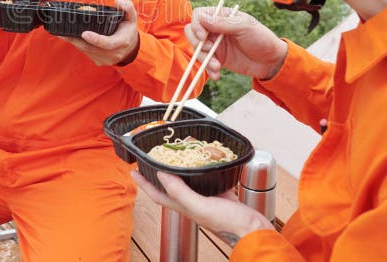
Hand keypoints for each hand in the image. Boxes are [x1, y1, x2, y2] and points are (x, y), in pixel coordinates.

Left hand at [58, 0, 138, 65]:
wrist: (130, 49)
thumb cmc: (128, 30)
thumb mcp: (131, 18)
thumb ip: (127, 8)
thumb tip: (119, 2)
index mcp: (121, 42)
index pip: (107, 43)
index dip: (96, 39)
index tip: (84, 33)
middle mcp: (113, 54)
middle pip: (91, 48)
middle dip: (75, 40)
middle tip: (62, 32)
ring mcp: (105, 59)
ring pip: (86, 50)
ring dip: (74, 42)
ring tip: (61, 34)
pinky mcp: (98, 61)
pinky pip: (85, 53)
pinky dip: (78, 45)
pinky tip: (69, 37)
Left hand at [131, 170, 273, 245]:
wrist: (254, 231)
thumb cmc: (229, 223)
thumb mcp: (201, 206)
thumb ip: (181, 192)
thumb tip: (161, 175)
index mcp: (184, 206)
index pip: (157, 194)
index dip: (143, 183)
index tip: (133, 171)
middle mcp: (192, 202)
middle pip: (170, 187)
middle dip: (159, 174)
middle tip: (152, 159)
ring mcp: (206, 199)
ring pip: (188, 182)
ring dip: (180, 170)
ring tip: (176, 155)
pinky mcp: (221, 195)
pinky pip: (208, 179)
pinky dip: (204, 169)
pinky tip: (208, 160)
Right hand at [185, 7, 287, 80]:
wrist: (271, 61)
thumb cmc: (262, 38)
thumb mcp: (245, 27)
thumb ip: (223, 23)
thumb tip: (201, 19)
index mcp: (222, 16)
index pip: (199, 15)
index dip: (196, 25)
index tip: (203, 36)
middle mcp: (216, 29)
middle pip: (192, 32)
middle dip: (197, 43)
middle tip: (208, 50)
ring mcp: (215, 44)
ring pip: (197, 49)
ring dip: (204, 59)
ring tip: (217, 67)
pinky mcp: (217, 58)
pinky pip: (205, 63)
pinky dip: (208, 70)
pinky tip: (216, 75)